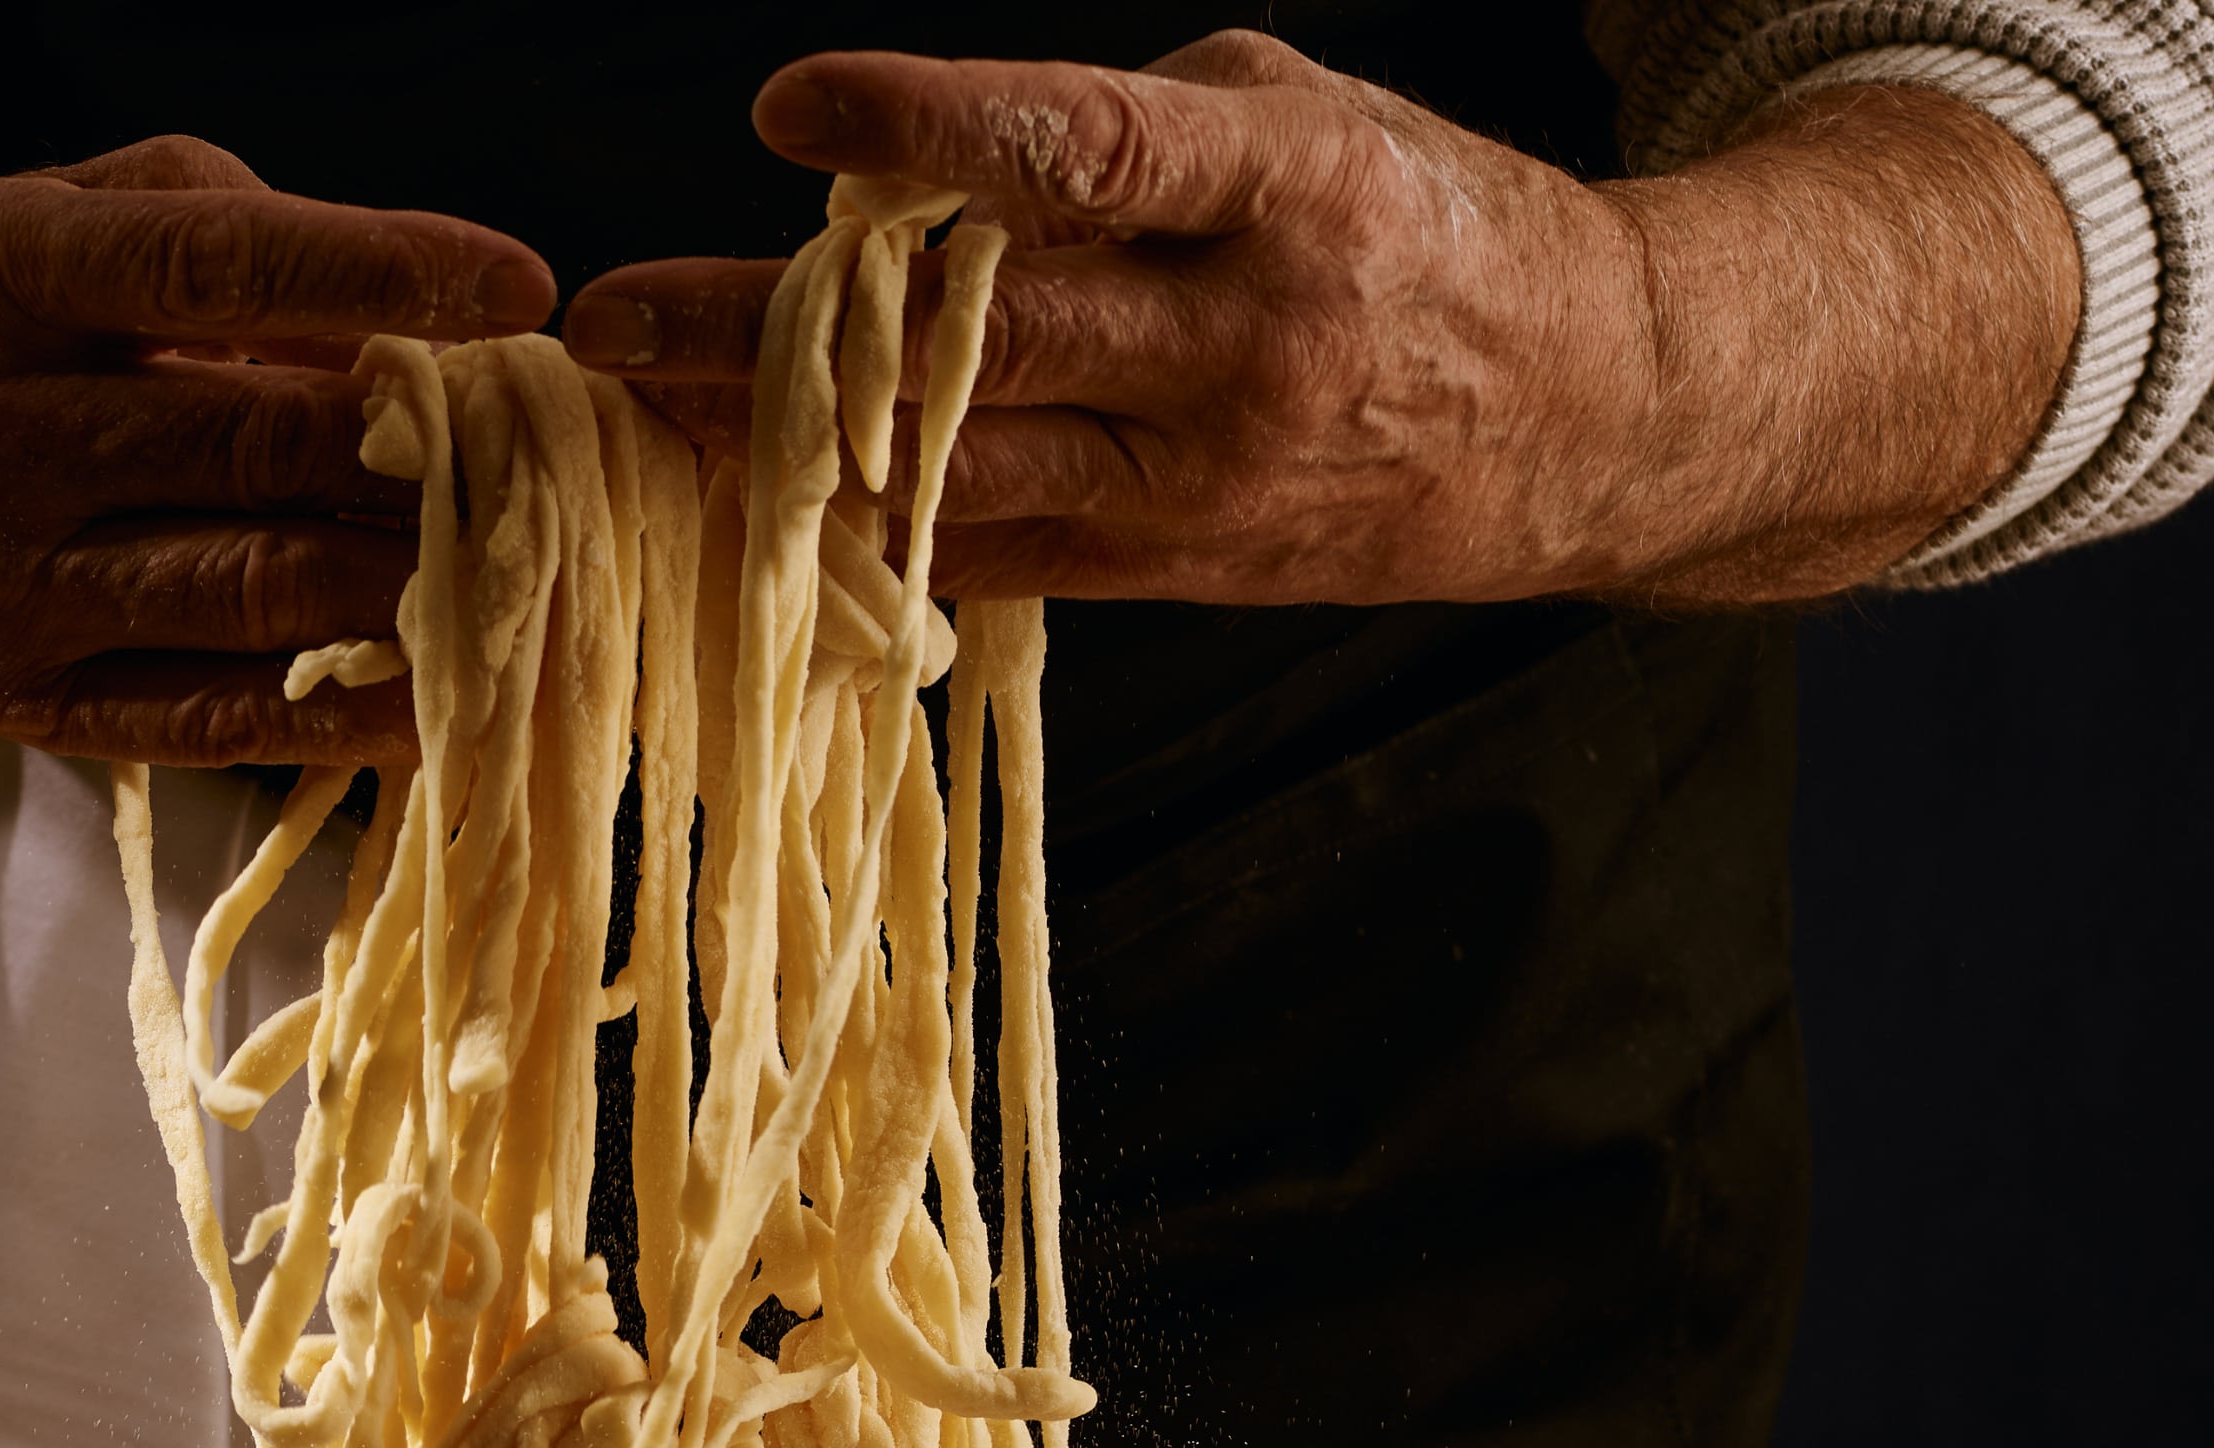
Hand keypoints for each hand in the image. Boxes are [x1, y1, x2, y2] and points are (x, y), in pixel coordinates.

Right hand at [0, 67, 550, 765]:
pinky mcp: (13, 699)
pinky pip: (217, 715)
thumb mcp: (89, 217)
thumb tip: (423, 336)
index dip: (380, 272)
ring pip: (257, 591)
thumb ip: (247, 243)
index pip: (214, 267)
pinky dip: (347, 706)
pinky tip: (443, 682)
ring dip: (415, 584)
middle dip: (428, 451)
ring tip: (524, 564)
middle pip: (259, 446)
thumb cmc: (3, 315)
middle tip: (552, 451)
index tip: (523, 283)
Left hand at [561, 39, 2074, 606]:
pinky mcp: (1186, 574)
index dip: (932, 128)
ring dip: (785, 449)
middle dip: (777, 331)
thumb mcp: (1300, 121)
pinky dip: (868, 531)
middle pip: (981, 338)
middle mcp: (1248, 346)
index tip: (791, 106)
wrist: (1601, 414)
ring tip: (642, 411)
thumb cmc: (1422, 229)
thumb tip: (918, 178)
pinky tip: (753, 502)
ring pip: (966, 473)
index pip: (1089, 152)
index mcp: (1292, 192)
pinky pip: (1001, 558)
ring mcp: (1213, 481)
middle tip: (612, 317)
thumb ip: (1124, 142)